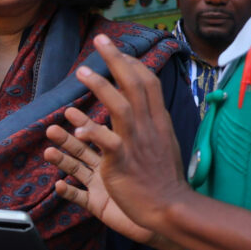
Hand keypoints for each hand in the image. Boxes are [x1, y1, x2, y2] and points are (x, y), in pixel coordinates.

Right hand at [46, 110, 158, 246]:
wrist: (165, 213)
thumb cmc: (158, 183)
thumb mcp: (139, 152)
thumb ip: (125, 135)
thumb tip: (116, 114)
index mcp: (118, 152)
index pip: (97, 133)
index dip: (83, 122)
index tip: (70, 112)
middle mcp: (106, 167)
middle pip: (81, 149)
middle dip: (66, 139)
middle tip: (51, 129)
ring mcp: (100, 185)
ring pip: (76, 169)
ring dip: (62, 160)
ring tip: (48, 152)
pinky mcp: (98, 204)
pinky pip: (79, 197)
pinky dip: (68, 191)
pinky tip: (58, 185)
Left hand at [65, 36, 191, 234]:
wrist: (171, 208)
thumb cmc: (165, 179)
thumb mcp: (164, 143)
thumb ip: (153, 124)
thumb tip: (146, 107)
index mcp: (158, 122)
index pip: (147, 83)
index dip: (132, 63)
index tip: (117, 49)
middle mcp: (149, 128)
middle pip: (134, 86)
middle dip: (117, 60)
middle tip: (100, 41)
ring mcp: (136, 145)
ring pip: (121, 108)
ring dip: (101, 88)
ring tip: (82, 72)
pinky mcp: (122, 165)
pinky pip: (108, 145)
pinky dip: (94, 134)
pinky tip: (79, 129)